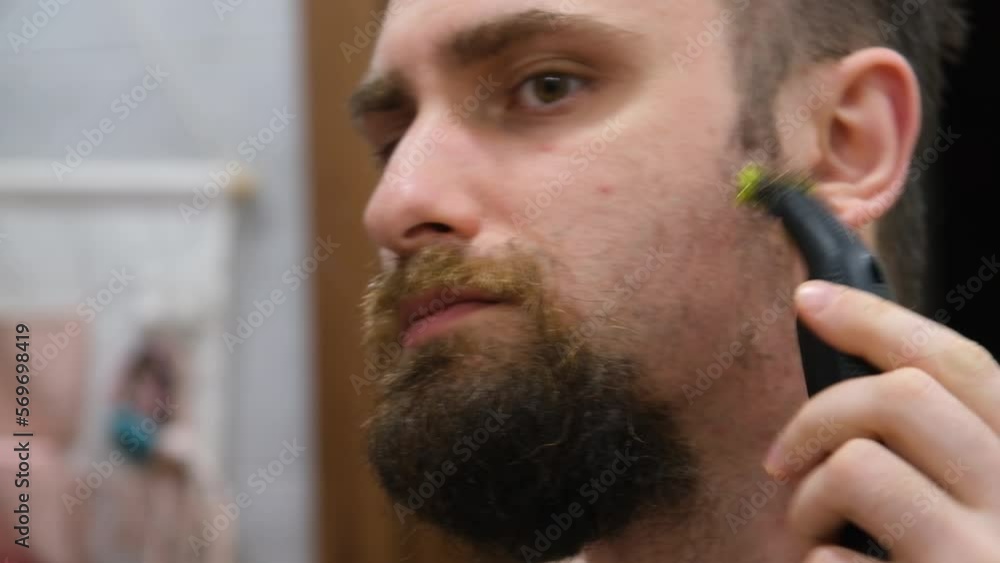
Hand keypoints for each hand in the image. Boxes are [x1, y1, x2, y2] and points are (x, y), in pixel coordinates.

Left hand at [763, 280, 999, 561]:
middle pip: (906, 396)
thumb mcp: (967, 507)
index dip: (879, 321)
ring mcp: (984, 560)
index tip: (808, 298)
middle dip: (819, 415)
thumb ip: (935, 454)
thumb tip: (859, 374)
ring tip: (811, 535)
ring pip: (861, 465)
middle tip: (784, 461)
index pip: (964, 365)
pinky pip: (834, 562)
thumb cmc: (951, 562)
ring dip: (807, 497)